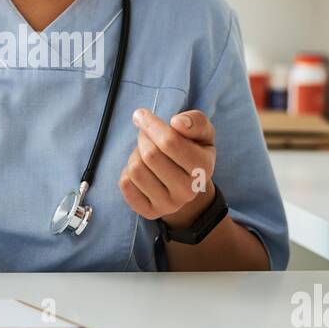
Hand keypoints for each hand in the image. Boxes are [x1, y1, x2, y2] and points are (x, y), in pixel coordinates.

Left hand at [118, 108, 215, 225]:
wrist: (188, 184)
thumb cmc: (193, 150)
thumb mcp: (202, 132)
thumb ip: (196, 121)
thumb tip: (178, 122)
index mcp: (203, 167)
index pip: (170, 142)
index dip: (151, 124)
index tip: (141, 115)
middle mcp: (188, 190)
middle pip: (150, 155)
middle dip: (144, 138)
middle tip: (147, 136)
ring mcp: (168, 205)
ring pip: (135, 169)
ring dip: (135, 155)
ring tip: (145, 154)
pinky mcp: (150, 212)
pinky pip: (125, 184)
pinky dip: (127, 171)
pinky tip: (141, 170)